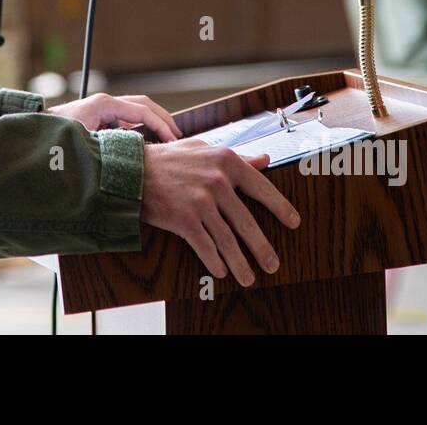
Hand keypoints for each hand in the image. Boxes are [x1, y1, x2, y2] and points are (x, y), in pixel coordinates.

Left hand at [47, 93, 181, 141]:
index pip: (142, 110)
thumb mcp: (84, 144)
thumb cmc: (54, 138)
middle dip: (163, 119)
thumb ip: (111, 146)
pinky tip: (147, 141)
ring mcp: (101, 109)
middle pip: (143, 104)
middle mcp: (104, 103)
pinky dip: (141, 126)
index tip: (174, 141)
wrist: (32, 135)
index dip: (161, 125)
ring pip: (136, 110)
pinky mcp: (98, 118)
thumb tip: (136, 153)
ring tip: (168, 138)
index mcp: (104, 105)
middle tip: (178, 136)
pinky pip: (126, 119)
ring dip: (153, 121)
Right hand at [140, 139, 300, 286]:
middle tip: (273, 264)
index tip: (293, 222)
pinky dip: (215, 262)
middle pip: (247, 222)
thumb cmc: (169, 159)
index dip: (281, 207)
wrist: (132, 170)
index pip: (261, 187)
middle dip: (262, 248)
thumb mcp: (203, 149)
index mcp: (225, 161)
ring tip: (249, 277)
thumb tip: (264, 160)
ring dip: (240, 263)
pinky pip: (206, 247)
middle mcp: (217, 182)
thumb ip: (237, 156)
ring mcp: (200, 202)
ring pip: (228, 240)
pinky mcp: (184, 220)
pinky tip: (221, 271)